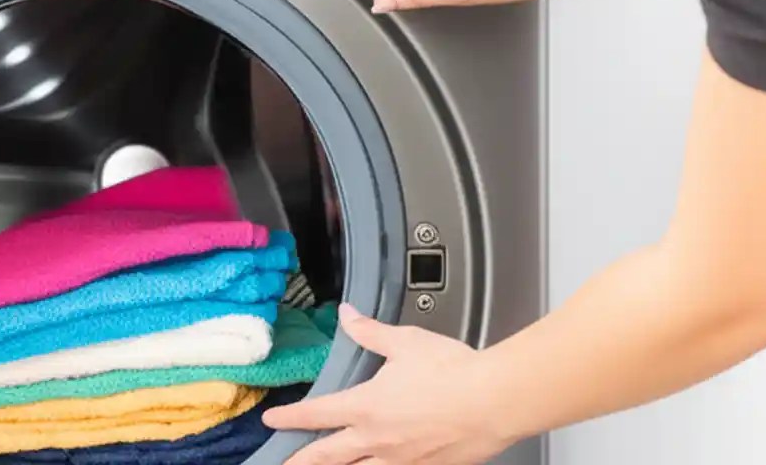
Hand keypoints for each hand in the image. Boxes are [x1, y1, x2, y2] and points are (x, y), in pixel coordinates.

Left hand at [263, 303, 515, 464]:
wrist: (494, 401)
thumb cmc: (453, 371)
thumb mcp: (405, 343)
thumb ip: (370, 333)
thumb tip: (348, 316)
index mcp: (366, 406)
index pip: (316, 414)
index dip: (289, 418)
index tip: (271, 420)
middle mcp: (376, 439)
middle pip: (326, 456)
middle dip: (300, 461)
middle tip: (281, 464)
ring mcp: (400, 461)